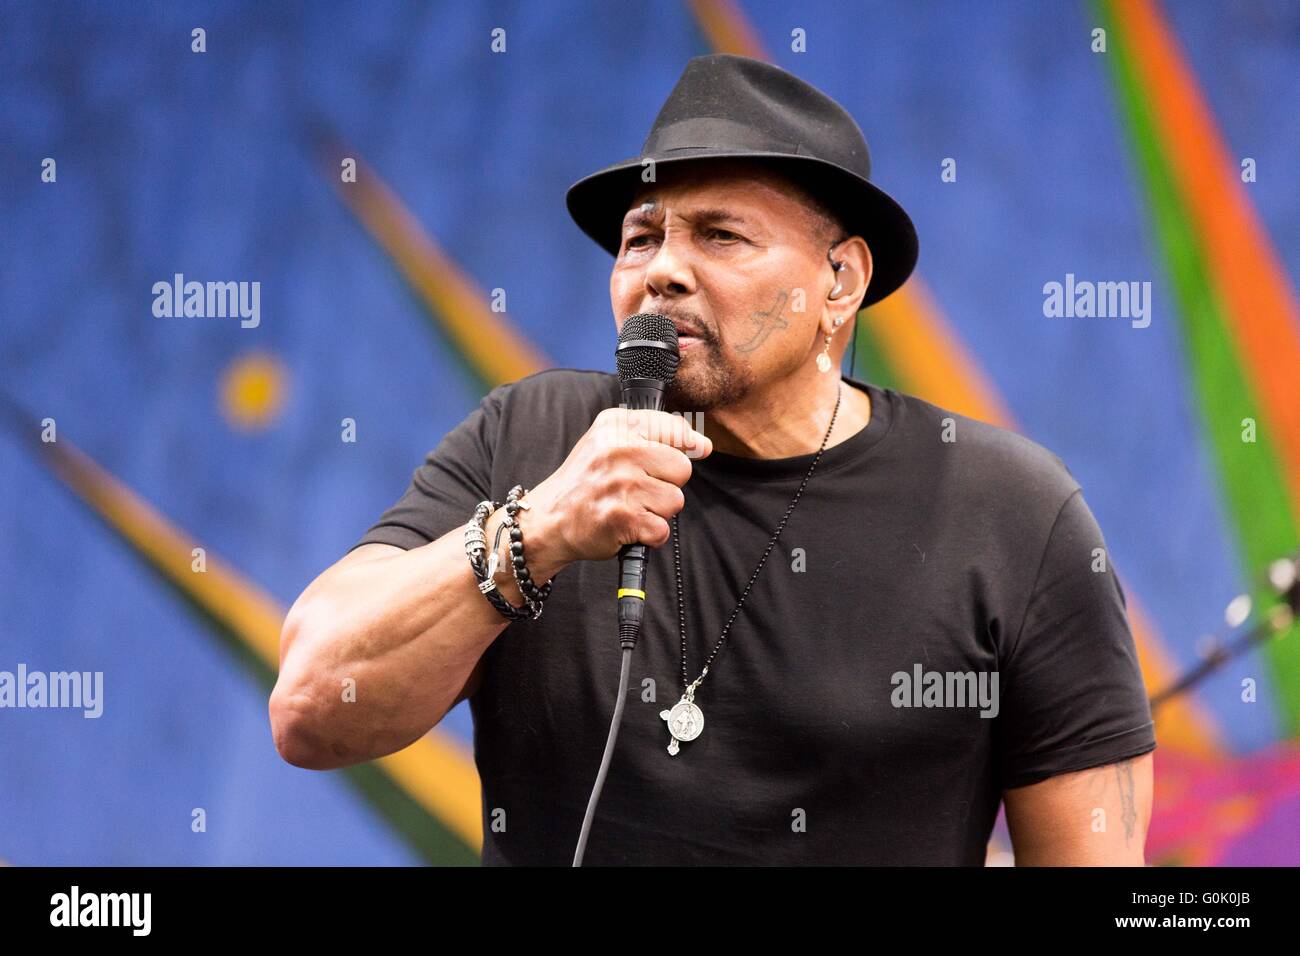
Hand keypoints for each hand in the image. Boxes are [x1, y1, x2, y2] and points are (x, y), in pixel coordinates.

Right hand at [525, 408, 711, 564]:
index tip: (679, 456)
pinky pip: (662, 529)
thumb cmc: (585, 483)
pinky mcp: (623, 517)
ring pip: (675, 501)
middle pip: (682, 468)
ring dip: (657, 512)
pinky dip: (649, 535)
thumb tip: (702, 445)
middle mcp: (618, 450)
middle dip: (667, 484)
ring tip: (630, 507)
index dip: (684, 446)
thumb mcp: (607, 442)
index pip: (674, 428)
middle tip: (639, 489)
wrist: (549, 520)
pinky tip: (627, 526)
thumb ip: (654, 434)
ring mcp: (621, 484)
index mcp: (615, 426)